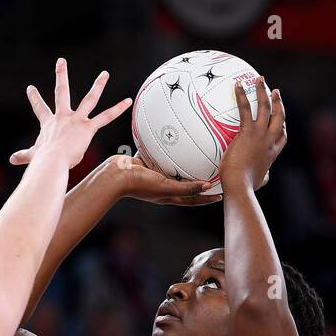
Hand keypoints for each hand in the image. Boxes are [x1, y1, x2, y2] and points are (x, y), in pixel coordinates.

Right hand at [9, 58, 132, 170]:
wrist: (51, 161)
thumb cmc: (42, 160)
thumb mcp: (31, 156)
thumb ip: (23, 156)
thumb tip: (11, 160)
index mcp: (49, 124)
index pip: (39, 108)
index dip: (35, 98)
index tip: (31, 88)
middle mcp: (62, 117)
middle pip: (61, 91)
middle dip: (60, 75)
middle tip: (61, 61)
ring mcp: (76, 120)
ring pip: (89, 98)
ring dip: (98, 85)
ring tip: (104, 74)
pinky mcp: (88, 128)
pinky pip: (106, 116)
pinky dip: (118, 109)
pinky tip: (128, 101)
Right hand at [101, 153, 218, 205]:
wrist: (114, 175)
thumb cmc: (139, 184)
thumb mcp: (166, 186)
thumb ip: (186, 187)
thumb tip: (208, 186)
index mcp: (168, 195)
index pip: (192, 199)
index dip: (207, 198)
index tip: (221, 195)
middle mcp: (163, 186)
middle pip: (185, 185)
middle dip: (198, 181)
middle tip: (212, 173)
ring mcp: (154, 175)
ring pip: (173, 169)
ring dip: (183, 163)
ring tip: (194, 153)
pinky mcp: (145, 164)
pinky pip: (159, 155)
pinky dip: (165, 149)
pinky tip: (171, 137)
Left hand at [217, 77, 284, 193]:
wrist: (240, 186)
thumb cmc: (245, 188)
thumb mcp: (258, 183)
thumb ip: (262, 178)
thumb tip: (264, 179)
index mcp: (271, 154)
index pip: (281, 137)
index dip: (282, 127)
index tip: (281, 120)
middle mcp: (269, 142)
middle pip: (279, 118)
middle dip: (278, 103)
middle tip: (276, 92)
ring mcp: (260, 136)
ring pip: (266, 108)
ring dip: (263, 92)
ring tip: (260, 79)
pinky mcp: (248, 133)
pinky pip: (246, 110)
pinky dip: (243, 96)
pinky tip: (238, 86)